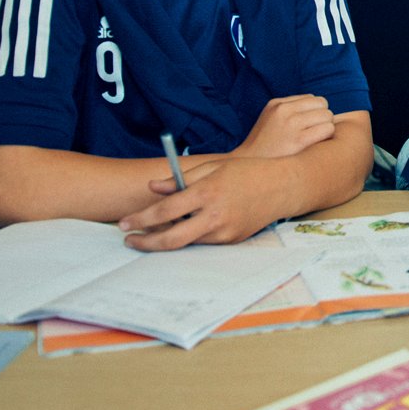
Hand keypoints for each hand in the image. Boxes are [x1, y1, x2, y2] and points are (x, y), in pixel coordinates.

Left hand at [120, 156, 290, 249]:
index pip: (165, 210)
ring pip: (185, 242)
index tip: (124, 223)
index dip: (141, 219)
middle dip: (145, 242)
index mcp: (208, 192)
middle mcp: (215, 215)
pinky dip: (188, 236)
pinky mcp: (232, 240)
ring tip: (151, 234)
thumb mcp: (213, 167)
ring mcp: (225, 231)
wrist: (284, 187)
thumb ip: (181, 178)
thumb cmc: (248, 172)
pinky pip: (203, 242)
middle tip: (129, 240)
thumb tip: (154, 187)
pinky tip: (182, 228)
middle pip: (171, 239)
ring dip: (165, 240)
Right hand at [236, 95, 337, 158]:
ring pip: (327, 116)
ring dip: (327, 128)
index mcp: (276, 105)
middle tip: (314, 135)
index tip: (309, 127)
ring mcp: (291, 124)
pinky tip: (317, 148)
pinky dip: (328, 137)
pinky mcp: (299, 140)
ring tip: (315, 142)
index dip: (315, 113)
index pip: (311, 98)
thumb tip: (324, 112)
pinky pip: (328, 129)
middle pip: (322, 104)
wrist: (250, 172)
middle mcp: (283, 111)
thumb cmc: (267, 150)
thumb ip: (292, 113)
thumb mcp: (272, 122)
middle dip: (322, 119)